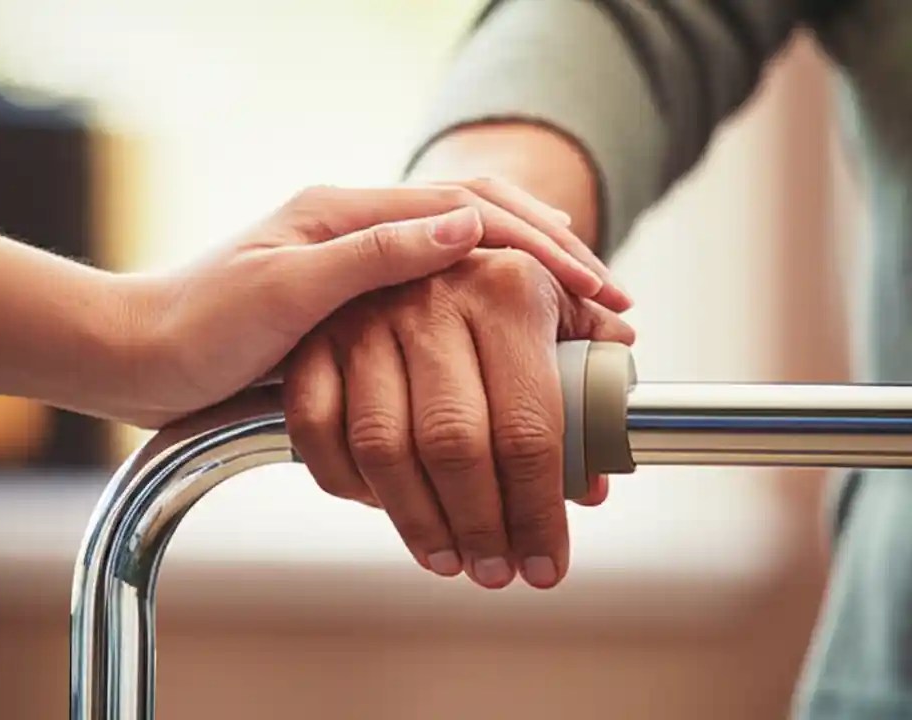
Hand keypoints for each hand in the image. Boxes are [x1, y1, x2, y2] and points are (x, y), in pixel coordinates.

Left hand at [84, 183, 619, 426]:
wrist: (130, 356)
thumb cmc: (195, 328)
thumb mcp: (285, 291)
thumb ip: (372, 255)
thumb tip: (465, 225)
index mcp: (344, 210)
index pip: (466, 211)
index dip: (538, 247)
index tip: (593, 287)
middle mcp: (354, 223)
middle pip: (475, 217)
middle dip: (549, 251)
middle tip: (612, 297)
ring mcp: (351, 256)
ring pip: (461, 246)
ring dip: (524, 269)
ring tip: (584, 298)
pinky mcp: (345, 293)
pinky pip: (434, 282)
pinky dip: (483, 294)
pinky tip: (509, 318)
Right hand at [282, 248, 635, 590]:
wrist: (420, 231)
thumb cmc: (496, 288)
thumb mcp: (556, 308)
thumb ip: (587, 380)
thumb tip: (597, 472)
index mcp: (509, 288)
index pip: (531, 428)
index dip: (540, 512)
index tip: (548, 565)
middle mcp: (434, 294)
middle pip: (456, 445)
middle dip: (481, 527)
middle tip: (496, 572)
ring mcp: (364, 317)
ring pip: (383, 447)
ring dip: (416, 521)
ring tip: (448, 559)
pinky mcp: (313, 338)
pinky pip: (319, 429)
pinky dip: (346, 482)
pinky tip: (381, 509)